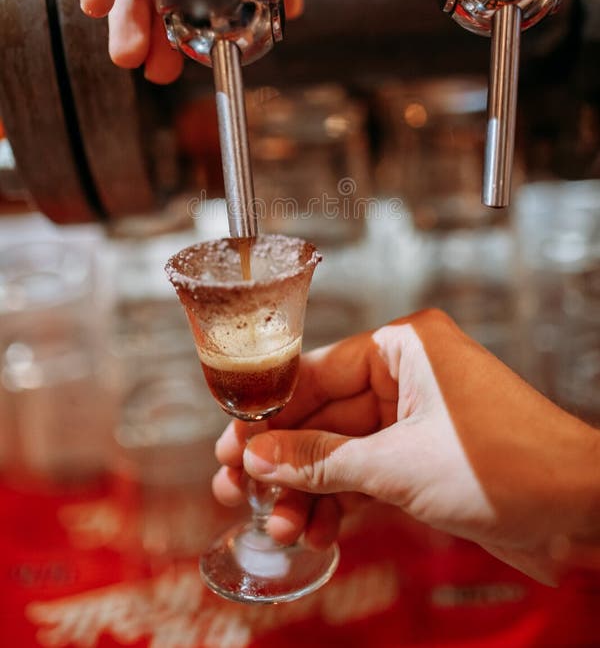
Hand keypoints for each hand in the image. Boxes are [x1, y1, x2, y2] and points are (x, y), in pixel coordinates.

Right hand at [214, 309, 599, 584]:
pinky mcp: (424, 457)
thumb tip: (260, 456)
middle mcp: (409, 376)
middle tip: (237, 486)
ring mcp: (416, 419)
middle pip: (324, 415)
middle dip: (283, 459)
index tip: (233, 440)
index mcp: (406, 348)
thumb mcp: (398, 465)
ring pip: (342, 450)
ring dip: (308, 489)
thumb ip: (322, 462)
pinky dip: (341, 500)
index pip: (317, 371)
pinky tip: (314, 528)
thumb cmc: (511, 465)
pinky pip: (367, 472)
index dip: (269, 411)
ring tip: (279, 524)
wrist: (580, 510)